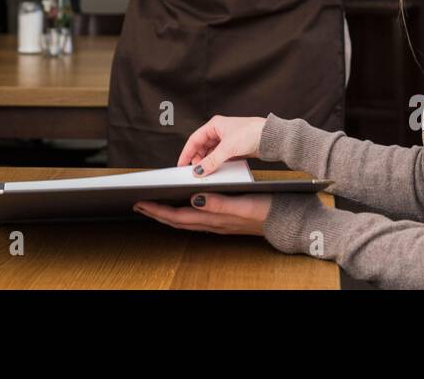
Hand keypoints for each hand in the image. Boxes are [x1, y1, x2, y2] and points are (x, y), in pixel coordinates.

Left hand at [133, 192, 270, 235]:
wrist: (284, 220)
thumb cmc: (265, 210)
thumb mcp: (242, 203)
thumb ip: (218, 203)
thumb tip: (194, 200)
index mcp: (213, 218)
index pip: (177, 216)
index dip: (157, 210)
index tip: (140, 203)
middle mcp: (213, 223)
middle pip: (177, 220)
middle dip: (156, 213)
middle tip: (139, 204)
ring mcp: (218, 223)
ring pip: (185, 221)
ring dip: (168, 213)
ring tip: (154, 205)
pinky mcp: (224, 220)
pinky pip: (196, 219)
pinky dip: (183, 213)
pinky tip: (182, 206)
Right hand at [177, 115, 267, 173]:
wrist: (271, 137)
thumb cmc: (251, 132)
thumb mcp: (227, 148)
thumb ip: (211, 161)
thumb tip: (199, 170)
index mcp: (215, 125)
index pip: (194, 139)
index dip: (187, 152)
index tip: (181, 165)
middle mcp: (220, 131)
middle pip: (202, 147)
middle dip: (197, 159)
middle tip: (195, 171)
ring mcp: (228, 140)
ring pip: (212, 153)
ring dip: (208, 162)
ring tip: (205, 172)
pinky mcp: (235, 148)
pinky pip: (221, 157)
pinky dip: (217, 164)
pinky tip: (216, 171)